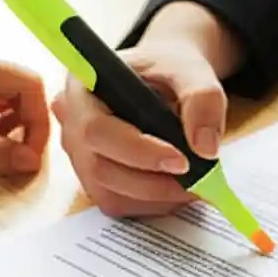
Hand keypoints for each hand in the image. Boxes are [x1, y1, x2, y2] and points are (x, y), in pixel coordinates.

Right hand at [54, 2, 242, 216]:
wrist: (168, 82)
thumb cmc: (170, 72)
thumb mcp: (191, 72)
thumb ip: (202, 99)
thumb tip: (205, 148)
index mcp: (83, 88)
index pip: (97, 130)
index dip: (138, 151)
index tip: (182, 161)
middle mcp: (72, 125)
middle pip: (101, 168)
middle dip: (154, 181)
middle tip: (200, 179)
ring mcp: (80, 157)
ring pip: (111, 193)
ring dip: (158, 196)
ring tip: (196, 182)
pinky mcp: (96, 181)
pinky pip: (120, 204)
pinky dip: (154, 203)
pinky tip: (180, 188)